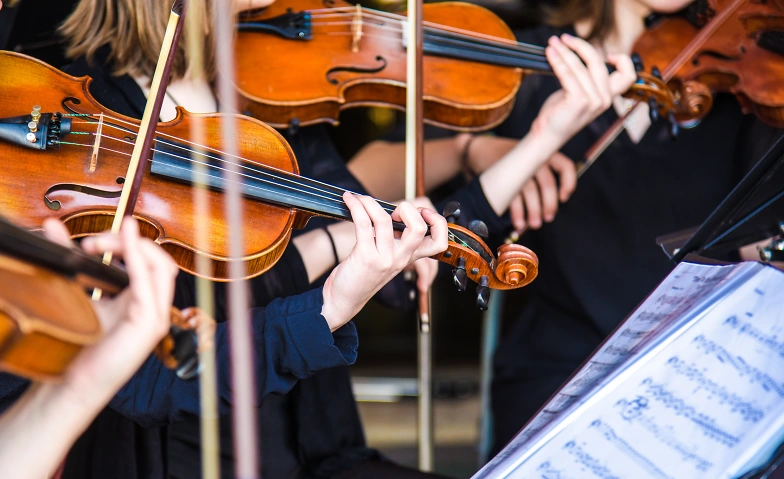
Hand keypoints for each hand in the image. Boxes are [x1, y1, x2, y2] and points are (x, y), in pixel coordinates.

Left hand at [42, 218, 176, 399]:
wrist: (73, 385)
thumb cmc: (76, 345)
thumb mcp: (75, 292)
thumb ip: (69, 260)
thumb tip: (52, 227)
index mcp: (141, 302)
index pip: (150, 261)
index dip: (126, 243)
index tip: (93, 241)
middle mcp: (154, 308)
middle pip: (159, 259)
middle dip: (129, 241)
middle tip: (93, 242)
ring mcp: (156, 317)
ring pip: (161, 266)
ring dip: (132, 246)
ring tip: (100, 242)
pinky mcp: (149, 324)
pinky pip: (149, 282)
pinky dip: (137, 258)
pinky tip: (122, 243)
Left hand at [321, 192, 447, 329]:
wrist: (344, 298)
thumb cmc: (362, 274)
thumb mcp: (387, 258)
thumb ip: (395, 239)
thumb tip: (391, 210)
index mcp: (409, 257)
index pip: (439, 242)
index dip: (438, 222)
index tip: (422, 212)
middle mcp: (401, 258)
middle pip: (419, 229)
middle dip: (408, 208)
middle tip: (392, 211)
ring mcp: (384, 258)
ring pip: (385, 220)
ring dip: (370, 202)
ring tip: (359, 199)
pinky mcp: (365, 257)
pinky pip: (363, 223)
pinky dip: (356, 207)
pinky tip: (349, 201)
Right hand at [509, 152, 576, 231]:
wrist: (484, 150)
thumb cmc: (512, 161)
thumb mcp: (530, 161)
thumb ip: (541, 177)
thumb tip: (547, 209)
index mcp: (545, 154)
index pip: (565, 166)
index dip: (568, 183)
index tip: (564, 198)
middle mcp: (534, 158)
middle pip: (548, 183)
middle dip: (549, 205)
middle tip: (548, 219)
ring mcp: (518, 166)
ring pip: (531, 191)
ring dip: (534, 211)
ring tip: (534, 224)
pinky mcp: (504, 175)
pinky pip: (513, 197)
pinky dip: (517, 212)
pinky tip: (519, 222)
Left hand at [531, 34, 634, 148]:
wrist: (547, 135)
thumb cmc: (561, 112)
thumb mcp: (578, 92)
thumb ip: (586, 77)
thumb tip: (580, 51)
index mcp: (609, 96)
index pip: (628, 76)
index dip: (622, 60)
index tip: (606, 54)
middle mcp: (605, 99)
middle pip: (598, 62)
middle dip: (580, 46)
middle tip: (563, 39)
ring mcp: (593, 101)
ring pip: (580, 66)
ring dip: (564, 51)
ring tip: (552, 44)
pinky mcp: (579, 101)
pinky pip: (568, 74)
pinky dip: (558, 61)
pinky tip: (550, 54)